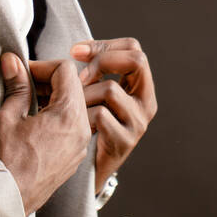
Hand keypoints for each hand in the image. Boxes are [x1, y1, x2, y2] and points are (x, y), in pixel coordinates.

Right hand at [0, 53, 91, 215]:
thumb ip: (16, 86)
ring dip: (52, 99)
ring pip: (74, 109)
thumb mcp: (7, 117)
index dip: (42, 66)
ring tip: (25, 104)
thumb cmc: (4, 162)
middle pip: (74, 89)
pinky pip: (72, 129)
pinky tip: (33, 124)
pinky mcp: (72, 160)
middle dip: (48, 81)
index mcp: (69, 116)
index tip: (22, 71)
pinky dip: (56, 118)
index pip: (66, 72)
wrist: (3, 201)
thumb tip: (13, 62)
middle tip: (22, 85)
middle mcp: (82, 131)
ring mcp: (79, 148)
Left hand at [69, 37, 157, 193]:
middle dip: (102, 61)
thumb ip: (93, 71)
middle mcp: (146, 103)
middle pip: (136, 61)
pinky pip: (100, 116)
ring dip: (83, 94)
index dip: (104, 45)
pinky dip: (81, 116)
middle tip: (78, 75)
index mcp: (141, 87)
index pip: (134, 49)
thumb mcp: (95, 93)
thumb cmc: (85, 126)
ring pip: (111, 89)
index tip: (75, 52)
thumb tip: (76, 50)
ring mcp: (138, 124)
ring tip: (70, 106)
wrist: (86, 171)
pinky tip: (72, 124)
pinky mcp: (124, 142)